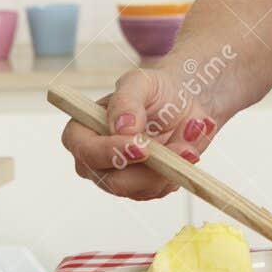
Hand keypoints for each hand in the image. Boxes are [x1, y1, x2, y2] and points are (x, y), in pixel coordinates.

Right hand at [61, 68, 221, 199]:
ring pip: (141, 189)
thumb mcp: (140, 82)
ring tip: (190, 143)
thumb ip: (127, 101)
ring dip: (171, 169)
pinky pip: (160, 189)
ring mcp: (118, 177)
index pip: (86, 151)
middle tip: (184, 149)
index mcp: (82, 132)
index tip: (142, 147)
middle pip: (113, 181)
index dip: (111, 153)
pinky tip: (188, 149)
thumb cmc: (153, 90)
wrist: (182, 103)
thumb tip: (123, 127)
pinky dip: (179, 172)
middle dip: (151, 169)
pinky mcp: (142, 187)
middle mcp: (94, 161)